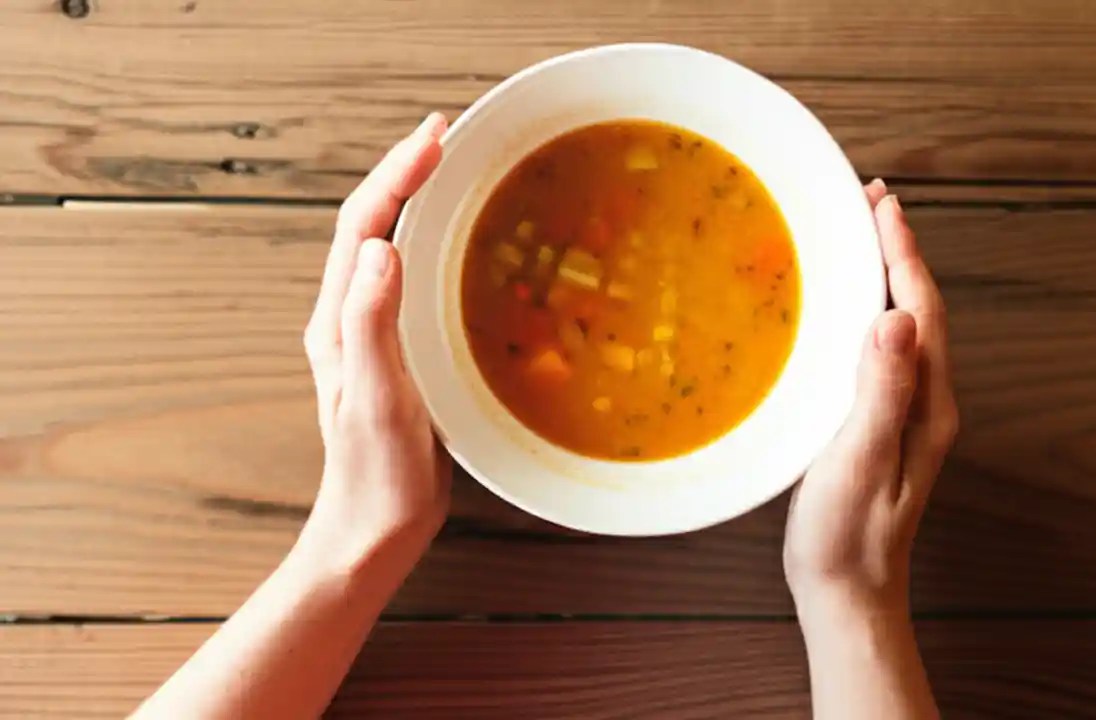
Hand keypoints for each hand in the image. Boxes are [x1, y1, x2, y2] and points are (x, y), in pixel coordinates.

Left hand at [299, 114, 452, 573]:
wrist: (372, 531)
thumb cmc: (376, 476)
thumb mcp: (378, 400)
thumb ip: (373, 325)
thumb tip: (381, 248)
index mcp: (339, 321)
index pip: (363, 226)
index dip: (397, 174)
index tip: (435, 136)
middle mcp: (348, 318)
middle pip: (370, 225)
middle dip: (405, 172)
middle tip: (447, 134)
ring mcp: (370, 335)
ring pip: (389, 247)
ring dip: (415, 201)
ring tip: (452, 169)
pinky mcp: (396, 353)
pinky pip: (411, 280)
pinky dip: (432, 244)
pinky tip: (461, 242)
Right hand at [784, 180, 957, 616]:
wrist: (848, 594)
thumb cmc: (848, 536)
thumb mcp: (861, 460)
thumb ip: (883, 391)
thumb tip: (899, 318)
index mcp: (928, 404)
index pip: (922, 310)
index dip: (903, 252)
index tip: (882, 204)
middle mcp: (925, 402)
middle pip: (918, 308)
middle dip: (897, 250)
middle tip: (869, 201)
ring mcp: (903, 414)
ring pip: (899, 326)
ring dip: (883, 276)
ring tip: (856, 237)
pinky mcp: (877, 425)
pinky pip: (876, 351)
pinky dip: (862, 313)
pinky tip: (838, 309)